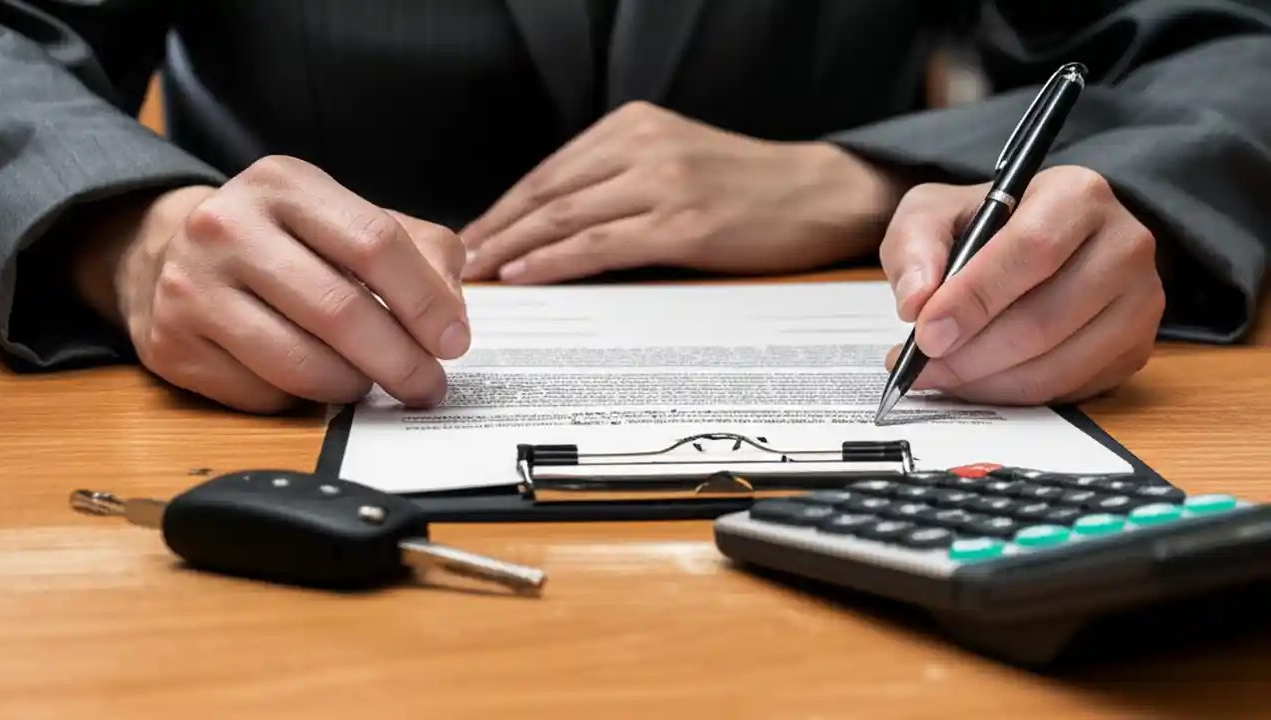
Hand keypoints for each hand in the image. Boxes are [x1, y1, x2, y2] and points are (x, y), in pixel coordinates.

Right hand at [72, 156, 468, 412]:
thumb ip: (421, 253)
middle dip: (401, 361)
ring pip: (300, 364)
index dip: (425, 301)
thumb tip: (452, 319)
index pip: (374, 243)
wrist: (174, 252)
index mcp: (284, 183)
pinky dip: (303, 399)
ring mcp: (191, 287)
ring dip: (354, 385)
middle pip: (339, 311)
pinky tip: (312, 380)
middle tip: (429, 385)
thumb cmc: (289, 242)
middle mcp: (227, 226)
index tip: (454, 341)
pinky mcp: (173, 345)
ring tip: (371, 382)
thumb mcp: (351, 221)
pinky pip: (263, 394)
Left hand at [461, 101, 906, 282]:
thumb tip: (555, 222)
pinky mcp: (682, 224)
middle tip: (456, 261)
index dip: (502, 207)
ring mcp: (662, 183)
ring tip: (478, 274)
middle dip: (495, 229)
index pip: (549, 171)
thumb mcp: (675, 161)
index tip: (471, 235)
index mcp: (635, 125)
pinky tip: (525, 273)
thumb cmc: (748, 187)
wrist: (818, 194)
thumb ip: (619, 178)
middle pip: (546, 193)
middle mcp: (642, 145)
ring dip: (511, 247)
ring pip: (564, 217)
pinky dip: (554, 260)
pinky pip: (599, 244)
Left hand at [881, 166, 1164, 404]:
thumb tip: (916, 303)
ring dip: (986, 381)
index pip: (1032, 251)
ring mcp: (1139, 302)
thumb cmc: (983, 227)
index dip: (974, 299)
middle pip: (1045, 318)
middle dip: (972, 353)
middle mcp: (1124, 245)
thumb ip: (916, 246)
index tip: (926, 333)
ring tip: (940, 375)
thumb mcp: (934, 214)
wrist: (1034, 245)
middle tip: (922, 365)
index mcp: (1078, 195)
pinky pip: (1069, 388)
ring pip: (1058, 363)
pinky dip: (1012, 394)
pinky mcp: (1135, 349)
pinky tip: (975, 381)